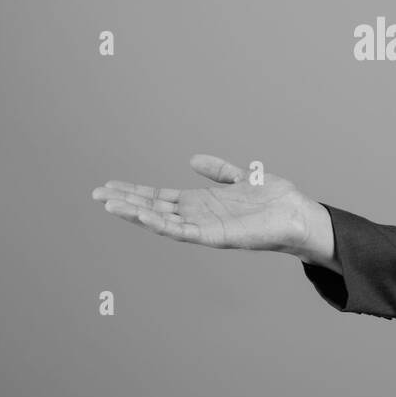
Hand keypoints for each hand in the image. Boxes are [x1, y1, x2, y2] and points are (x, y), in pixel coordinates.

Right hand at [91, 154, 315, 256]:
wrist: (299, 215)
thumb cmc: (275, 200)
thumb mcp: (240, 178)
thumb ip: (217, 170)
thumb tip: (192, 159)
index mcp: (201, 203)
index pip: (159, 198)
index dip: (134, 192)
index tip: (109, 186)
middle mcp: (198, 217)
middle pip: (153, 209)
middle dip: (125, 202)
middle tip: (96, 194)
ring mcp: (205, 228)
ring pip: (162, 222)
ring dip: (136, 214)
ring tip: (110, 204)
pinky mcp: (216, 237)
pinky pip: (183, 231)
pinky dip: (162, 224)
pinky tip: (144, 215)